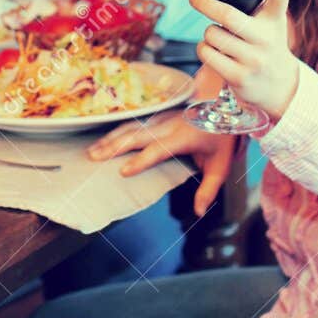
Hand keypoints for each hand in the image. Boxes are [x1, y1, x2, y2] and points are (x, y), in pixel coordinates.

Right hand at [87, 110, 235, 216]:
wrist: (224, 105)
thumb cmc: (221, 138)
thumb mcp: (221, 166)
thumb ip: (208, 190)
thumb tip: (198, 213)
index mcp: (185, 138)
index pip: (159, 150)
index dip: (141, 161)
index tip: (124, 172)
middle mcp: (170, 126)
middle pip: (138, 135)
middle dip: (115, 147)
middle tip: (94, 158)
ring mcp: (162, 118)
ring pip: (132, 127)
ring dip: (111, 138)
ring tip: (93, 150)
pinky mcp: (157, 116)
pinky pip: (133, 123)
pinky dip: (116, 131)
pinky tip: (104, 139)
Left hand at [189, 0, 300, 119]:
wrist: (279, 87)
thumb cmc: (266, 45)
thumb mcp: (270, 23)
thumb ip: (259, 3)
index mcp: (275, 20)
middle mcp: (266, 39)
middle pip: (228, 15)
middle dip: (205, 3)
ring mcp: (253, 59)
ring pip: (212, 35)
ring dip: (207, 33)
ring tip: (219, 38)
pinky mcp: (239, 77)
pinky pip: (206, 54)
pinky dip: (204, 49)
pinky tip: (214, 52)